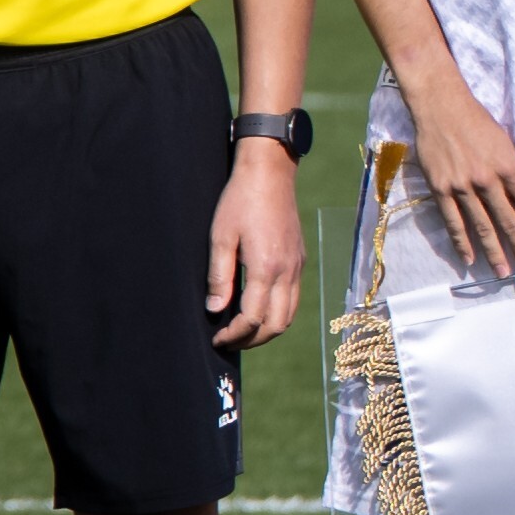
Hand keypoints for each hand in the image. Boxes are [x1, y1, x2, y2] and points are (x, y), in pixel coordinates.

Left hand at [207, 143, 305, 348]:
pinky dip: (278, 313)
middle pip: (277, 325)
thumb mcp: (220, 238)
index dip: (234, 334)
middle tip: (229, 341)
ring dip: (268, 330)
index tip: (217, 338)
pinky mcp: (299, 261)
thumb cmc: (240, 201)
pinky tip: (259, 307)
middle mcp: (287, 272)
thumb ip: (219, 277)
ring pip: (290, 316)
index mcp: (266, 268)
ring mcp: (297, 267)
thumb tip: (215, 309)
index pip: (253, 317)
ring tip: (243, 330)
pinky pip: (294, 299)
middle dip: (253, 340)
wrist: (271, 173)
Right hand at [406, 78, 514, 279]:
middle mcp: (487, 181)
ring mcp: (462, 187)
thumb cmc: (477, 121)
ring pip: (482, 227)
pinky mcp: (441, 190)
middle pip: (510, 223)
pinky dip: (462, 243)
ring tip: (505, 272)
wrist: (440, 106)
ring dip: (495, 252)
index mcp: (509, 168)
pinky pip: (453, 222)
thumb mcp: (506, 143)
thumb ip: (513, 172)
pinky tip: (470, 259)